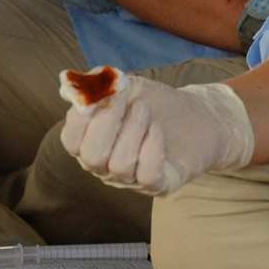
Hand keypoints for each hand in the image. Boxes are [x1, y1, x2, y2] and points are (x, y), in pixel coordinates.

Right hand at [58, 69, 254, 195]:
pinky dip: (151, 149)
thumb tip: (71, 86)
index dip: (79, 118)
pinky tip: (157, 130)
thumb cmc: (155, 103)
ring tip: (145, 110)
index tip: (97, 93)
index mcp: (91, 143)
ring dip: (133, 130)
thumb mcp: (126, 85)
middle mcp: (106, 166)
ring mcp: (131, 180)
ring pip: (120, 164)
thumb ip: (99, 83)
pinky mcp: (158, 185)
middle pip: (91, 156)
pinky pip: (147, 176)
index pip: (71, 140)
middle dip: (106, 123)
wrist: (197, 117)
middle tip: (123, 99)